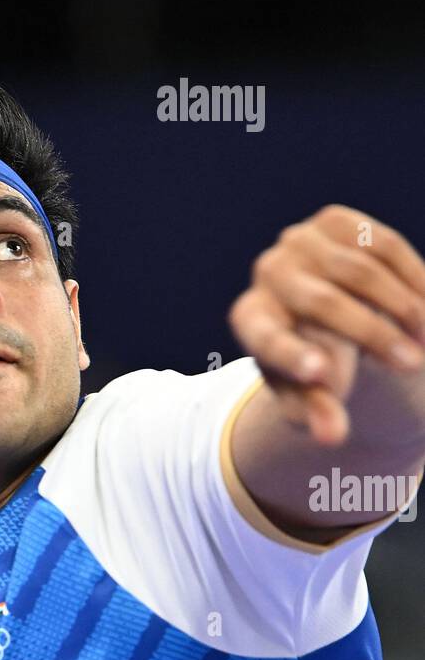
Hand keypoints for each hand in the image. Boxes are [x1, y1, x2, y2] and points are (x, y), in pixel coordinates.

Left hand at [228, 205, 424, 445]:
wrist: (319, 313)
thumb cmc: (312, 365)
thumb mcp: (310, 396)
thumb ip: (318, 415)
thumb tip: (332, 438)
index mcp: (250, 320)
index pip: (269, 340)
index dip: (294, 358)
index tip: (321, 375)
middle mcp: (267, 272)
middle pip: (323, 303)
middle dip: (374, 335)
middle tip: (413, 366)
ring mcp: (299, 242)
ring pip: (362, 271)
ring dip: (403, 307)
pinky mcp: (334, 221)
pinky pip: (383, 244)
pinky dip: (413, 276)